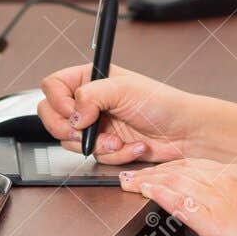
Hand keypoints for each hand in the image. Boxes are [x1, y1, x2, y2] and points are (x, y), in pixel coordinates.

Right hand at [37, 65, 200, 164]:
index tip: (73, 113)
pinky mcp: (104, 145)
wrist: (184, 133)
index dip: (56, 101)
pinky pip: (93, 156)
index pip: (53, 86)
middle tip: (86, 133)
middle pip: (52, 116)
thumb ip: (91, 96)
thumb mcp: (125, 89)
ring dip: (96, 145)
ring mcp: (95, 125)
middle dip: (69, 130)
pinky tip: (130, 146)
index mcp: (91, 79)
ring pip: (70, 141)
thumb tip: (73, 114)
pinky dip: (113, 155)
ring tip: (118, 139)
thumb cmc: (162, 103)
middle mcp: (89, 101)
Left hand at [119, 159, 236, 235]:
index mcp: (236, 174)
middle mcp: (224, 179)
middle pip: (178, 168)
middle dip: (151, 171)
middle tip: (130, 174)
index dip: (169, 167)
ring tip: (127, 181)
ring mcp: (218, 196)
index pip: (193, 164)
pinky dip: (159, 192)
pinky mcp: (214, 217)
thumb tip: (226, 207)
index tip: (155, 171)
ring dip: (146, 179)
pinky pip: (180, 200)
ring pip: (174, 179)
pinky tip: (144, 191)